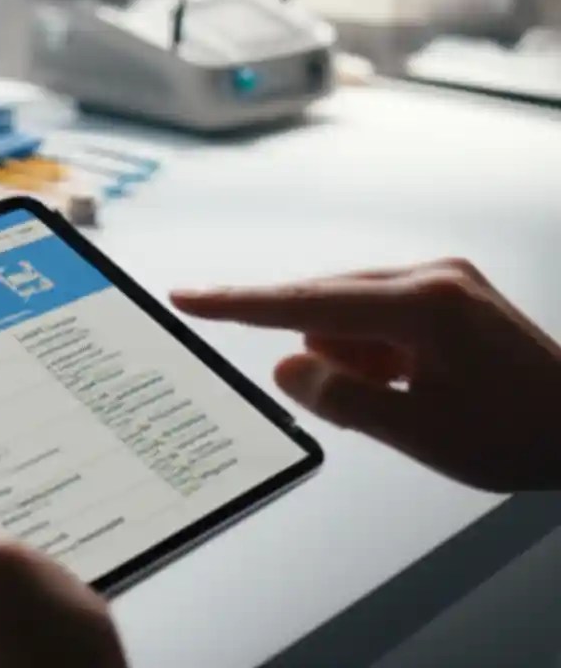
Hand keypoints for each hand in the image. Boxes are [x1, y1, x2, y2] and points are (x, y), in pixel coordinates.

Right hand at [171, 258, 560, 491]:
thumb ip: (343, 399)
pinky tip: (409, 384)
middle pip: (325, 306)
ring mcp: (440, 280)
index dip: (238, 305)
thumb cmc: (521, 433)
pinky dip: (372, 353)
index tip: (187, 297)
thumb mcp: (423, 433)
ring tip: (404, 399)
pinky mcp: (445, 292)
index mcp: (424, 306)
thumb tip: (283, 367)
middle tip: (375, 404)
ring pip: (347, 315)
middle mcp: (430, 277)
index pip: (306, 303)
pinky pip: (375, 317)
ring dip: (352, 359)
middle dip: (325, 357)